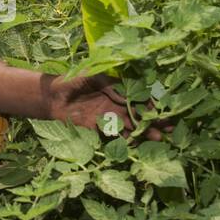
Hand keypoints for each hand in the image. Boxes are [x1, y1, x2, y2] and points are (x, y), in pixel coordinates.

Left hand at [49, 73, 173, 141]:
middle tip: (170, 127)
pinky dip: (125, 140)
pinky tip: (136, 143)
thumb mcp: (93, 75)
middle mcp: (116, 105)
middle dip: (154, 120)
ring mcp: (108, 119)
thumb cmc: (72, 80)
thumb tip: (126, 97)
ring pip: (131, 127)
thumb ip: (110, 85)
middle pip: (139, 114)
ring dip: (144, 132)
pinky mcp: (97, 130)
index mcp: (117, 90)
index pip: (139, 97)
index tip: (164, 108)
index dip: (152, 102)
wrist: (50, 96)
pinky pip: (114, 136)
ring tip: (158, 137)